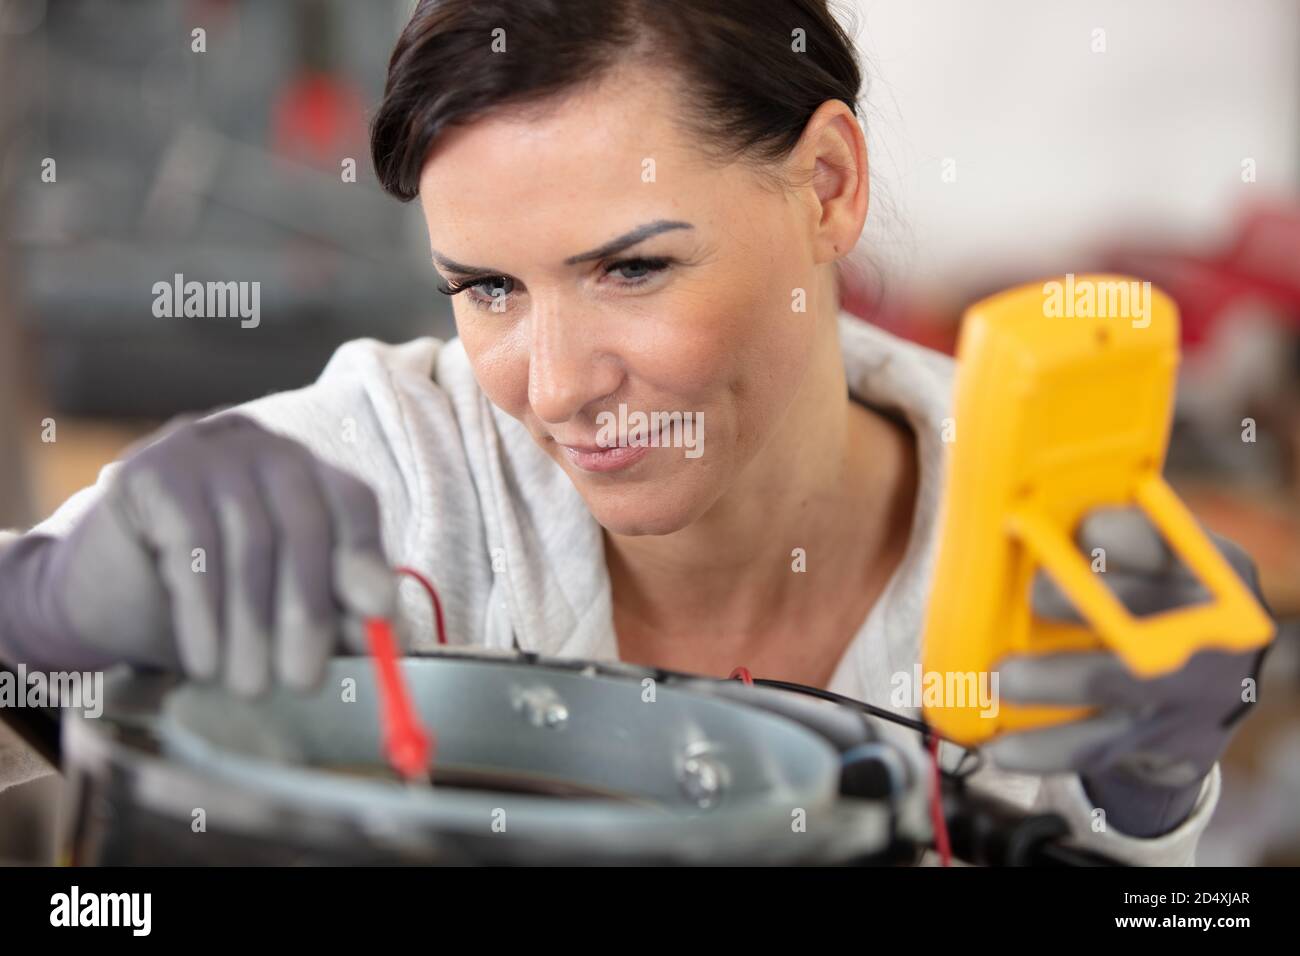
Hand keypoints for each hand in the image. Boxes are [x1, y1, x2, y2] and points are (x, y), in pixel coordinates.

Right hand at [1, 414, 394, 695]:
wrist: (108, 591)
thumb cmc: (216, 601)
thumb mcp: (283, 609)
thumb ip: (340, 614)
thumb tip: (392, 636)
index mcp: (310, 477)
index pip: (352, 503)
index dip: (365, 556)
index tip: (379, 612)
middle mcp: (266, 451)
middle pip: (303, 525)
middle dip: (307, 612)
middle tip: (304, 683)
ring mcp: (208, 453)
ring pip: (248, 541)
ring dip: (252, 625)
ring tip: (251, 688)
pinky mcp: (153, 472)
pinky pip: (192, 545)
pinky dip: (203, 613)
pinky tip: (204, 662)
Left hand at [986, 507, 1271, 836]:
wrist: (1209, 694)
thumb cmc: (1160, 604)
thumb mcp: (1163, 563)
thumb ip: (1115, 537)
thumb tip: (1024, 508)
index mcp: (1208, 572)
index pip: (1175, 548)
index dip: (1133, 537)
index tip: (1087, 527)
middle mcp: (1206, 633)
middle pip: (1146, 609)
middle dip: (1086, 600)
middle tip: (1035, 593)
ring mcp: (1182, 693)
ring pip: (1112, 685)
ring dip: (1052, 680)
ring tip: (1001, 677)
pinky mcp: (1155, 741)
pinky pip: (1093, 747)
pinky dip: (1040, 748)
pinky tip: (999, 745)